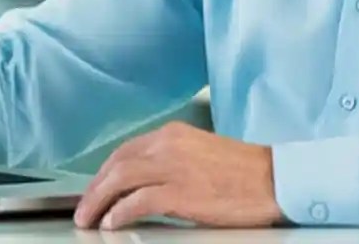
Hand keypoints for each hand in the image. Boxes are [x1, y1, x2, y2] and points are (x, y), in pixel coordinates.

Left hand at [73, 121, 284, 229]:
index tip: (96, 189)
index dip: (105, 172)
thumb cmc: (245, 172)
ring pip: (120, 180)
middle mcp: (169, 145)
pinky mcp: (181, 192)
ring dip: (98, 201)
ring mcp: (174, 168)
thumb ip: (172, 162)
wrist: (275, 180)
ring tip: (89, 218)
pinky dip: (119, 212)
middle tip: (84, 208)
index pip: (126, 151)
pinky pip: (138, 202)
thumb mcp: (202, 154)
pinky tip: (112, 222)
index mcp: (174, 135)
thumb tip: (145, 183)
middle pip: (117, 164)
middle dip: (95, 188)